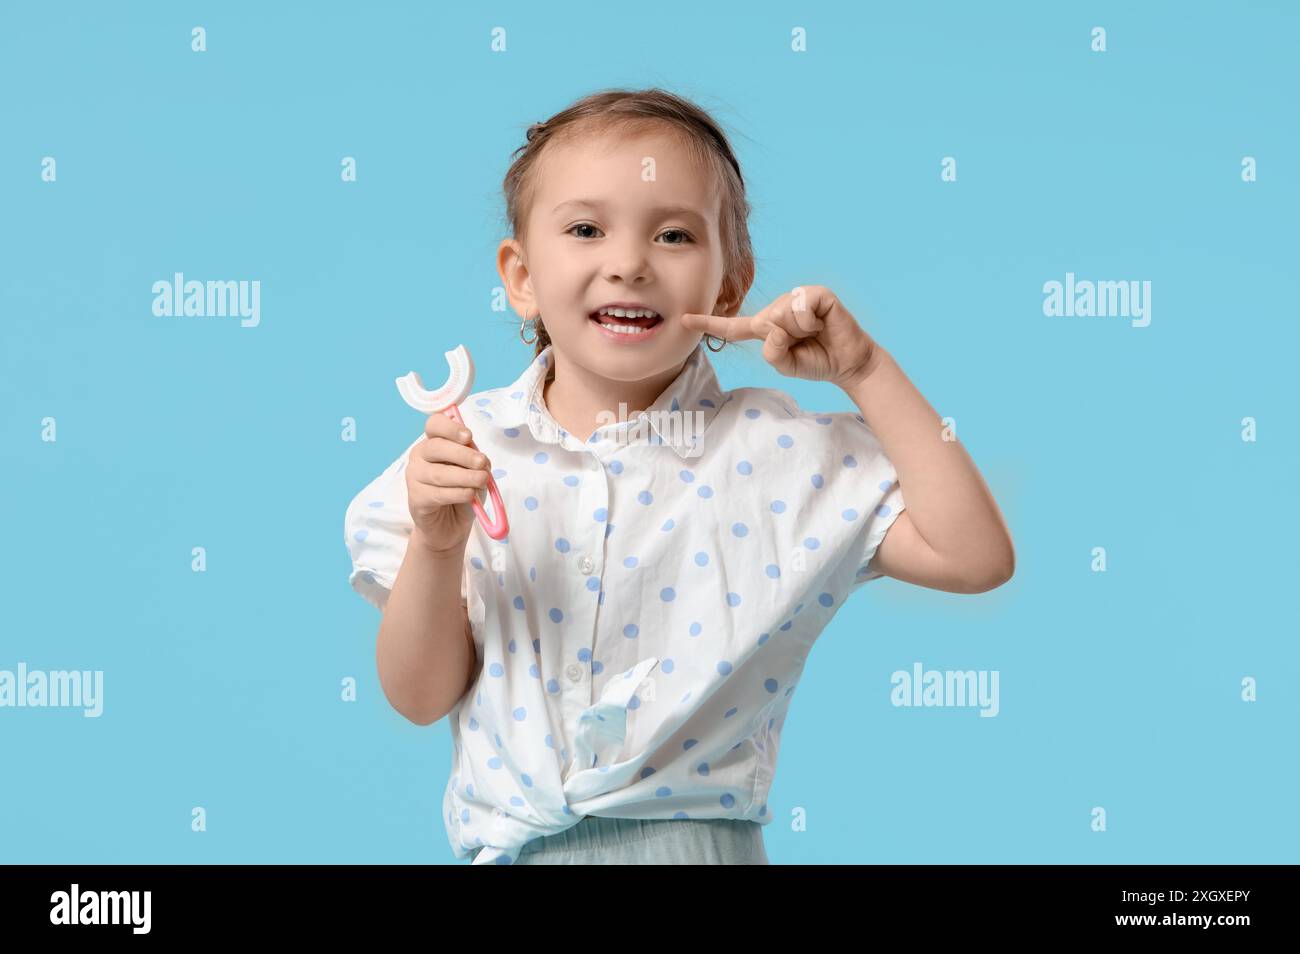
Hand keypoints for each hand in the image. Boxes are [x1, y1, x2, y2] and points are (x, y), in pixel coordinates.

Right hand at [405, 412, 492, 555]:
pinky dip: (457, 493)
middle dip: (462, 454)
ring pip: (439, 473)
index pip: (434, 425)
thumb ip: (476, 460)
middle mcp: (420, 456)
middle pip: (436, 447)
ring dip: (464, 476)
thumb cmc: (463, 492)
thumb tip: (480, 458)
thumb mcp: (475, 472)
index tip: (468, 437)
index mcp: (434, 442)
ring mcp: (414, 477)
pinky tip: (469, 495)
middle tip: (481, 462)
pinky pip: (437, 494)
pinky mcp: (415, 498)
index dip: (450, 428)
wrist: (450, 525)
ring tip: (481, 480)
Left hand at [681, 285, 881, 388]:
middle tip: (805, 343)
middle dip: (783, 340)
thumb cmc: (817, 362)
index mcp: (766, 328)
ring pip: (780, 315)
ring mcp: (796, 298)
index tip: (684, 319)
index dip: (709, 323)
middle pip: (762, 323)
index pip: (733, 327)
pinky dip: (810, 322)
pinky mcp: (815, 293)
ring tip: (815, 333)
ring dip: (798, 331)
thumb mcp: (785, 364)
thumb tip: (773, 326)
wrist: (848, 363)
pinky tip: (822, 324)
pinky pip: (800, 307)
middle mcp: (777, 309)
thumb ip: (772, 351)